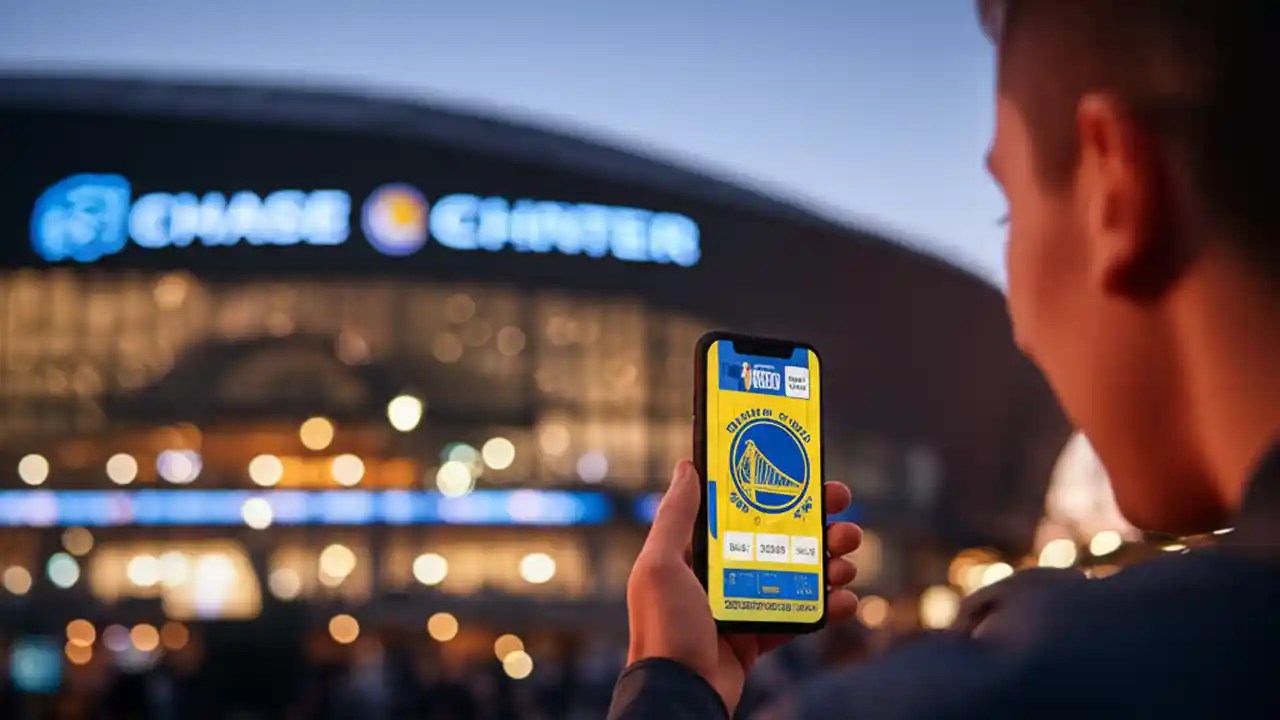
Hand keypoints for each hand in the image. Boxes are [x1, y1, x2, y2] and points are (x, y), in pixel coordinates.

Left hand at [626, 460, 862, 713]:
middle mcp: (721, 573)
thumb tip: (688, 466)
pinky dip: (827, 608)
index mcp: (697, 551)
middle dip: (818, 528)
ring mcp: (742, 604)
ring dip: (829, 566)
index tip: (810, 479)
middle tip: (844, 522)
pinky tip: (846, 601)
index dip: (778, 493)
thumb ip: (675, 516)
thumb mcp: (660, 565)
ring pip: (797, 575)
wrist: (678, 694)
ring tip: (846, 565)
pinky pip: (800, 616)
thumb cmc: (663, 628)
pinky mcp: (758, 636)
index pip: (743, 510)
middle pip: (780, 539)